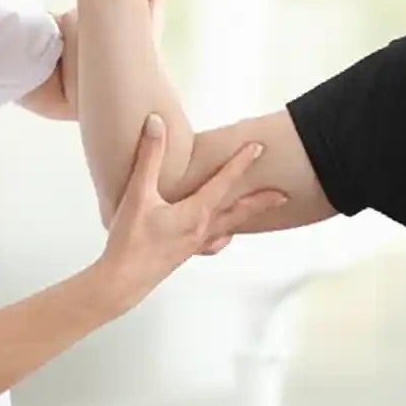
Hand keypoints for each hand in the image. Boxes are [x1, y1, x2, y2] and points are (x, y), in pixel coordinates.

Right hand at [96, 114, 285, 311]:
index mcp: (195, 213)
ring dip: (247, 216)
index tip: (258, 148)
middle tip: (284, 193)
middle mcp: (202, 229)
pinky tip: (223, 235)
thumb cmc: (129, 240)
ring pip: (229, 226)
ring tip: (261, 211)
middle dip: (261, 200)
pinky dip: (224, 236)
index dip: (241, 162)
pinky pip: (214, 243)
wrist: (121, 280)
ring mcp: (196, 244)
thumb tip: (156, 124)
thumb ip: (150, 156)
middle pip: (239, 211)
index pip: (224, 182)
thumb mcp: (138, 193)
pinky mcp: (186, 254)